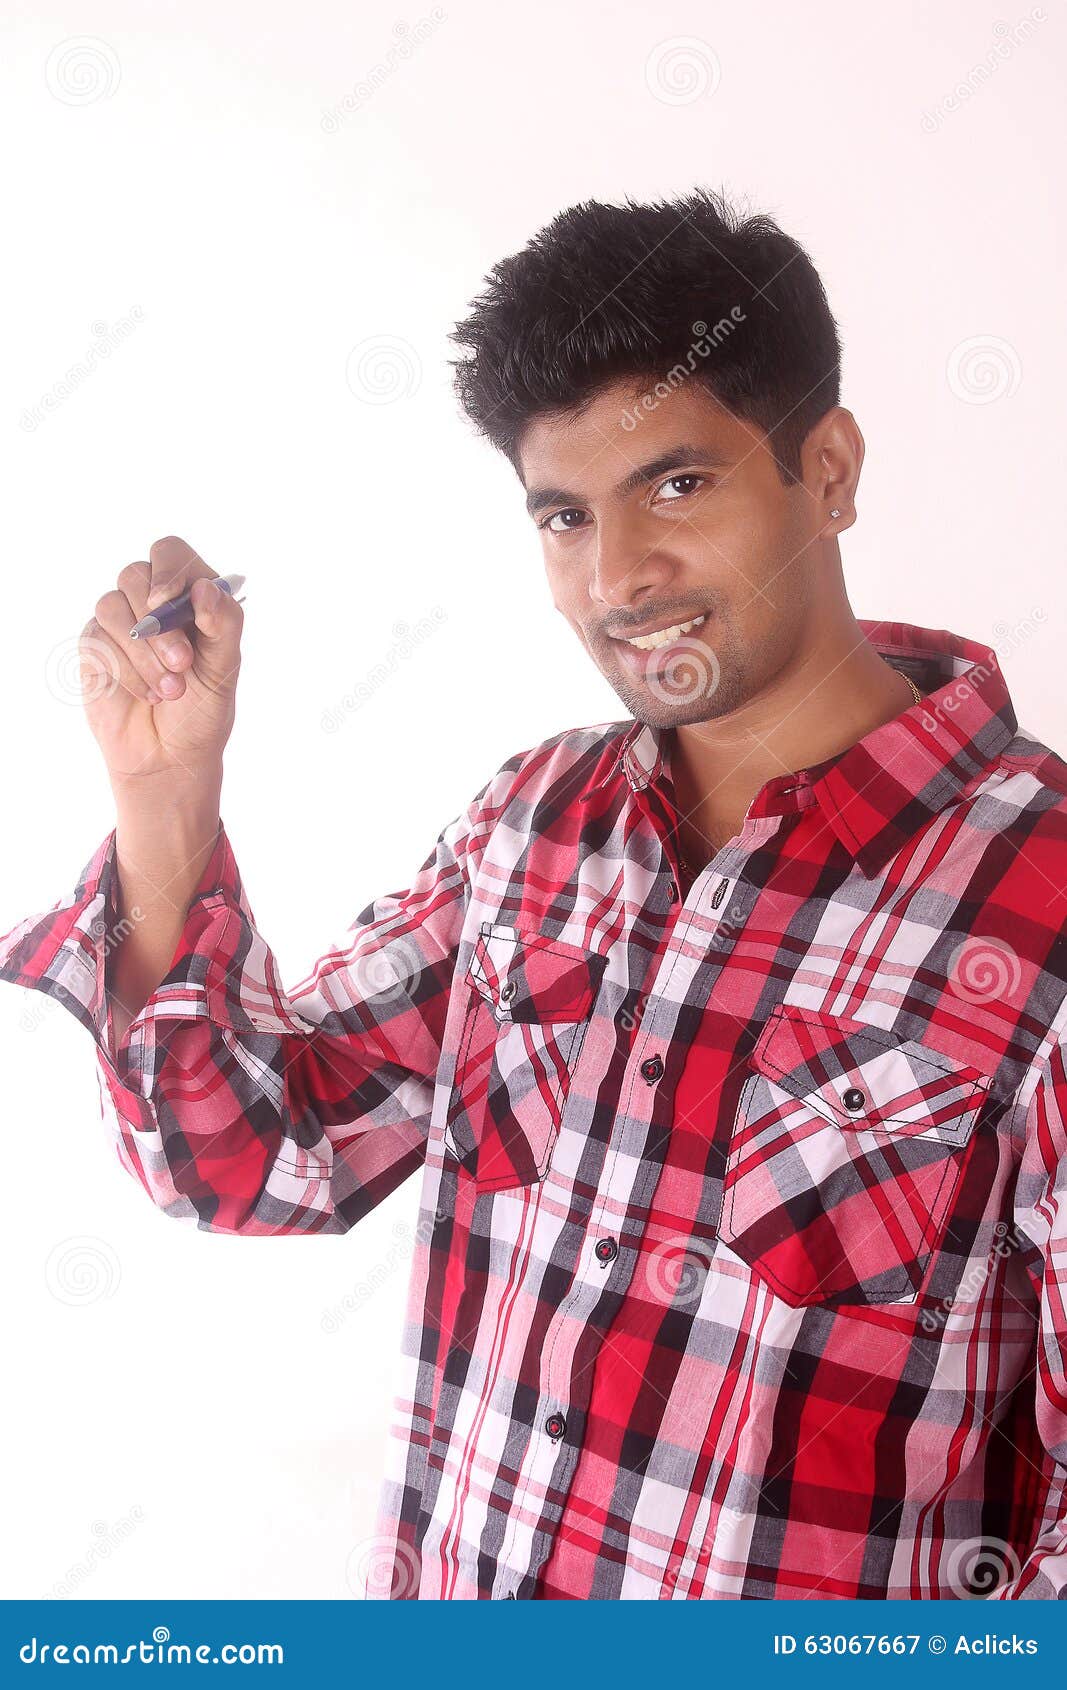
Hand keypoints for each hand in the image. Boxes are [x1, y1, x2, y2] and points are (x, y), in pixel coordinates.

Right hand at [79, 536, 242, 791]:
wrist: (170, 758)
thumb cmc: (203, 711)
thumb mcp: (225, 669)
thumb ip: (223, 624)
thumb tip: (204, 588)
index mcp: (190, 598)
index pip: (170, 553)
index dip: (168, 570)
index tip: (167, 601)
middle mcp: (152, 604)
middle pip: (135, 575)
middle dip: (159, 625)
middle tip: (182, 664)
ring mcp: (121, 624)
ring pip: (112, 606)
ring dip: (143, 652)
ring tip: (170, 690)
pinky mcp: (96, 648)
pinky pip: (98, 640)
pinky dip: (126, 670)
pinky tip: (146, 695)